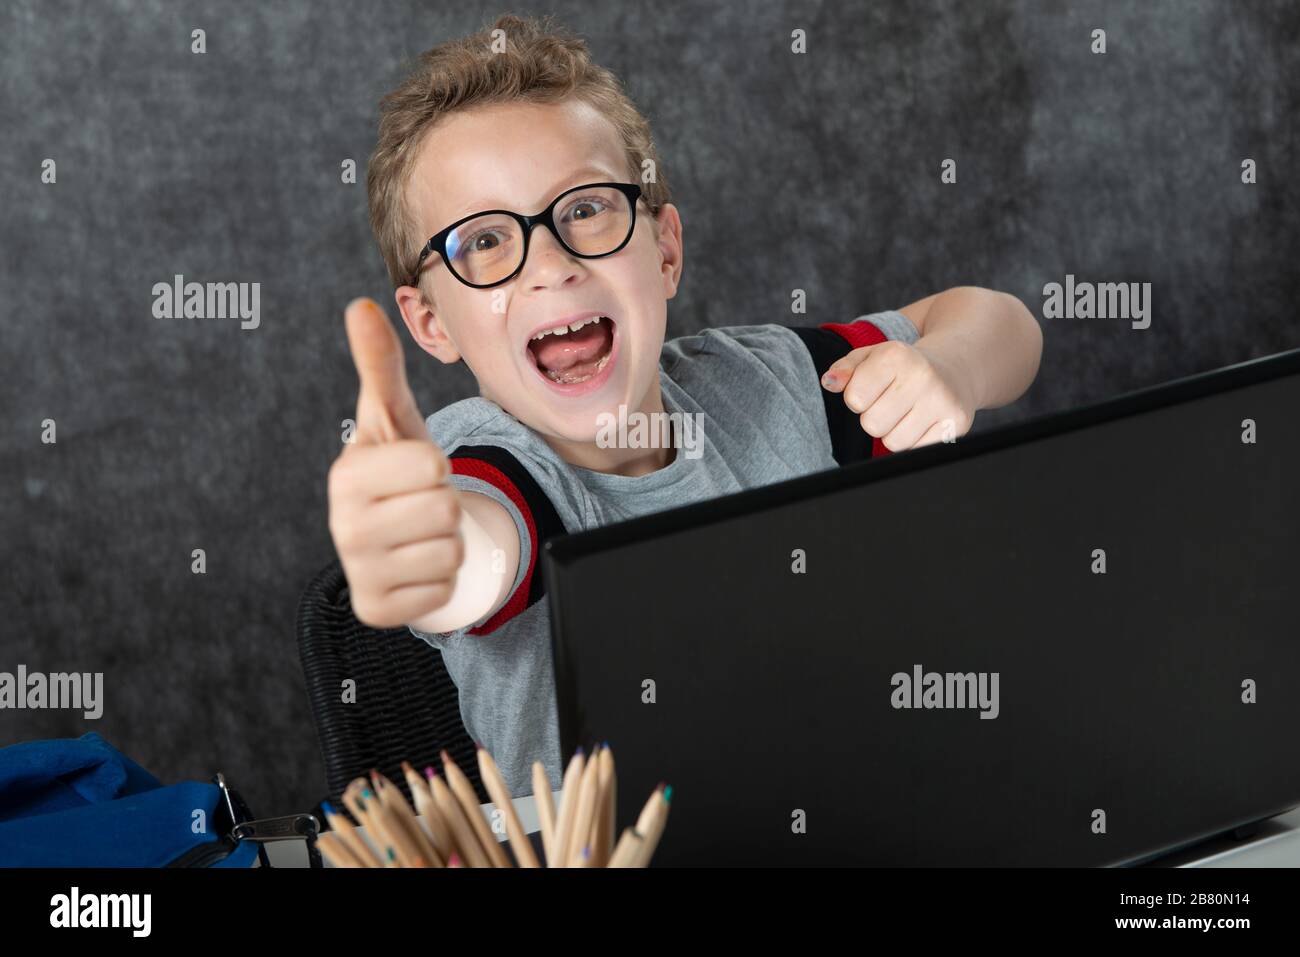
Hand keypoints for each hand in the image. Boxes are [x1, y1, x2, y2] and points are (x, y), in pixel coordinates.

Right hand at [327, 298, 464, 627]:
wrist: (394, 534)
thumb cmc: (397, 468)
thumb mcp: (394, 417)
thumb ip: (380, 363)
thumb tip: (361, 306)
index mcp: (346, 475)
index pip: (431, 466)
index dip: (436, 466)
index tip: (415, 471)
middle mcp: (342, 527)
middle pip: (443, 509)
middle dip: (445, 505)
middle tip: (421, 504)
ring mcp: (357, 572)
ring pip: (449, 550)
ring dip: (448, 541)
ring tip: (420, 532)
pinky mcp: (377, 610)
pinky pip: (444, 589)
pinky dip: (440, 579)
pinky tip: (415, 566)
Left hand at [820, 340, 975, 450]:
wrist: (954, 370)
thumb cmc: (903, 368)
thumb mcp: (871, 358)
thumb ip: (845, 369)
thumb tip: (829, 382)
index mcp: (895, 355)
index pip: (854, 399)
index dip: (858, 398)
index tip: (873, 389)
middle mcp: (922, 375)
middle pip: (872, 424)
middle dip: (875, 417)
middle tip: (892, 403)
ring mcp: (941, 400)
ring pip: (893, 442)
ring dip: (894, 432)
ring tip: (907, 412)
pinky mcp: (956, 423)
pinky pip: (916, 450)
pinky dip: (914, 441)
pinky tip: (922, 421)